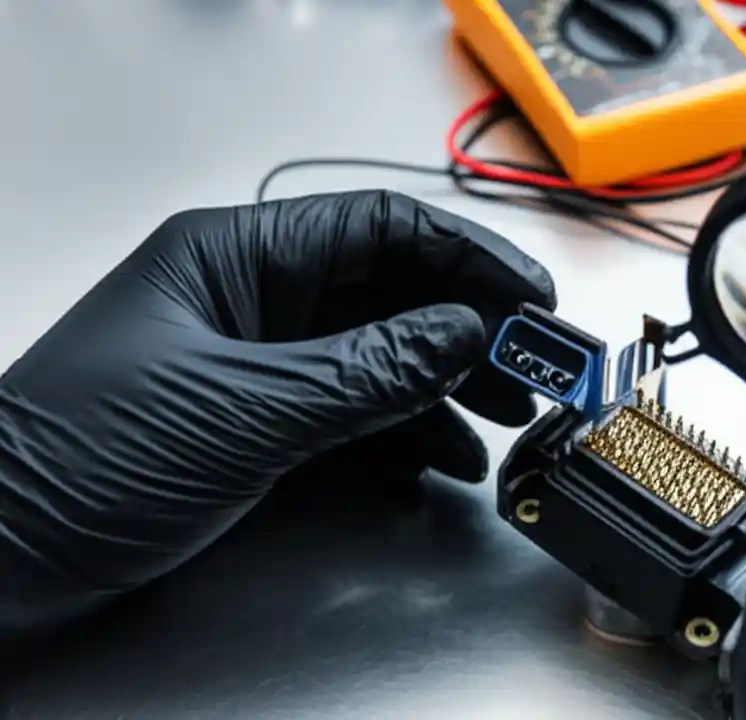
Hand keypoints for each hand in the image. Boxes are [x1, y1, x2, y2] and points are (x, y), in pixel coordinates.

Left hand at [0, 190, 554, 634]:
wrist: (3, 554)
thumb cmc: (82, 459)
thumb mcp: (243, 408)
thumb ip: (367, 370)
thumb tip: (467, 331)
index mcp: (237, 256)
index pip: (379, 228)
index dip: (466, 257)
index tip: (530, 296)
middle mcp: (255, 298)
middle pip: (391, 291)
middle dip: (469, 330)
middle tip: (532, 368)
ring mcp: (261, 361)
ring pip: (382, 354)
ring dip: (447, 386)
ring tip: (501, 421)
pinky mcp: (263, 420)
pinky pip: (357, 409)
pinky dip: (405, 432)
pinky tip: (438, 460)